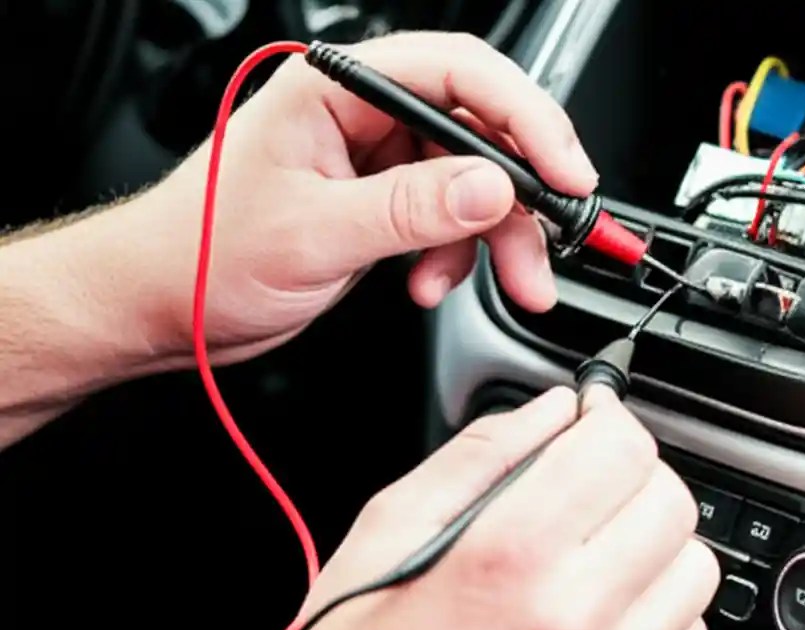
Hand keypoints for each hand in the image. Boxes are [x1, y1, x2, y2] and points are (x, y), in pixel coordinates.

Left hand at [132, 31, 597, 364]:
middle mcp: (364, 116)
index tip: (565, 171)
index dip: (526, 117)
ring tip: (510, 283)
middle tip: (553, 237)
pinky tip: (433, 284)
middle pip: (481, 129)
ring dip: (500, 238)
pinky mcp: (385, 203)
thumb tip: (490, 188)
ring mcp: (377, 161)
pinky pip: (452, 218)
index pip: (458, 73)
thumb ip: (408, 209)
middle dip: (523, 191)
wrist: (163, 305)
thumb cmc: (202, 252)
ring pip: (477, 182)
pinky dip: (460, 257)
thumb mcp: (313, 233)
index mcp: (337, 90)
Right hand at [250, 387, 719, 629]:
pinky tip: (605, 611)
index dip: (609, 418)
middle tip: (591, 484)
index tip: (591, 422)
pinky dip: (659, 614)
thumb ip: (484, 452)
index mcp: (509, 555)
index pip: (622, 450)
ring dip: (655, 545)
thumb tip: (555, 408)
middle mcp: (570, 620)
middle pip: (673, 505)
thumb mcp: (391, 525)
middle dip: (635, 477)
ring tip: (598, 552)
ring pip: (693, 572)